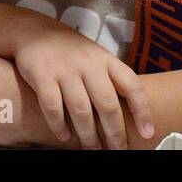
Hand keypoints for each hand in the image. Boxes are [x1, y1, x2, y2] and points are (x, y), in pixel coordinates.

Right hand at [10, 16, 153, 149]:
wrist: (33, 30)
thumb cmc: (70, 51)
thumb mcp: (95, 57)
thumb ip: (110, 79)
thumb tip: (130, 116)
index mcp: (106, 60)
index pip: (132, 85)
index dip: (142, 110)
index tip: (147, 133)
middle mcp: (88, 63)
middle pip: (107, 104)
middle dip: (114, 133)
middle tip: (117, 151)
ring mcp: (64, 68)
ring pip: (81, 109)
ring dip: (88, 135)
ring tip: (92, 149)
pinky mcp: (42, 74)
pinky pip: (52, 106)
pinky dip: (59, 125)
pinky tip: (64, 137)